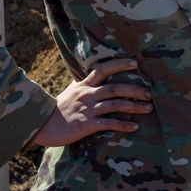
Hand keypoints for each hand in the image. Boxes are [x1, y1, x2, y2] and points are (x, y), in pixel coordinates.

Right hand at [33, 58, 151, 146]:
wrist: (41, 125)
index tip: (135, 63)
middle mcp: (87, 95)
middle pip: (115, 88)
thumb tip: (93, 72)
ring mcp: (87, 110)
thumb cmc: (58, 109)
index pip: (103, 69)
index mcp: (84, 85)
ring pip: (115, 105)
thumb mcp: (70, 91)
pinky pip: (108, 123)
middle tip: (149, 93)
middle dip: (134, 90)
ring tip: (148, 108)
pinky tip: (135, 127)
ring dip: (134, 107)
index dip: (119, 64)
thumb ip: (84, 83)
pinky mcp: (86, 125)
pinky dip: (123, 125)